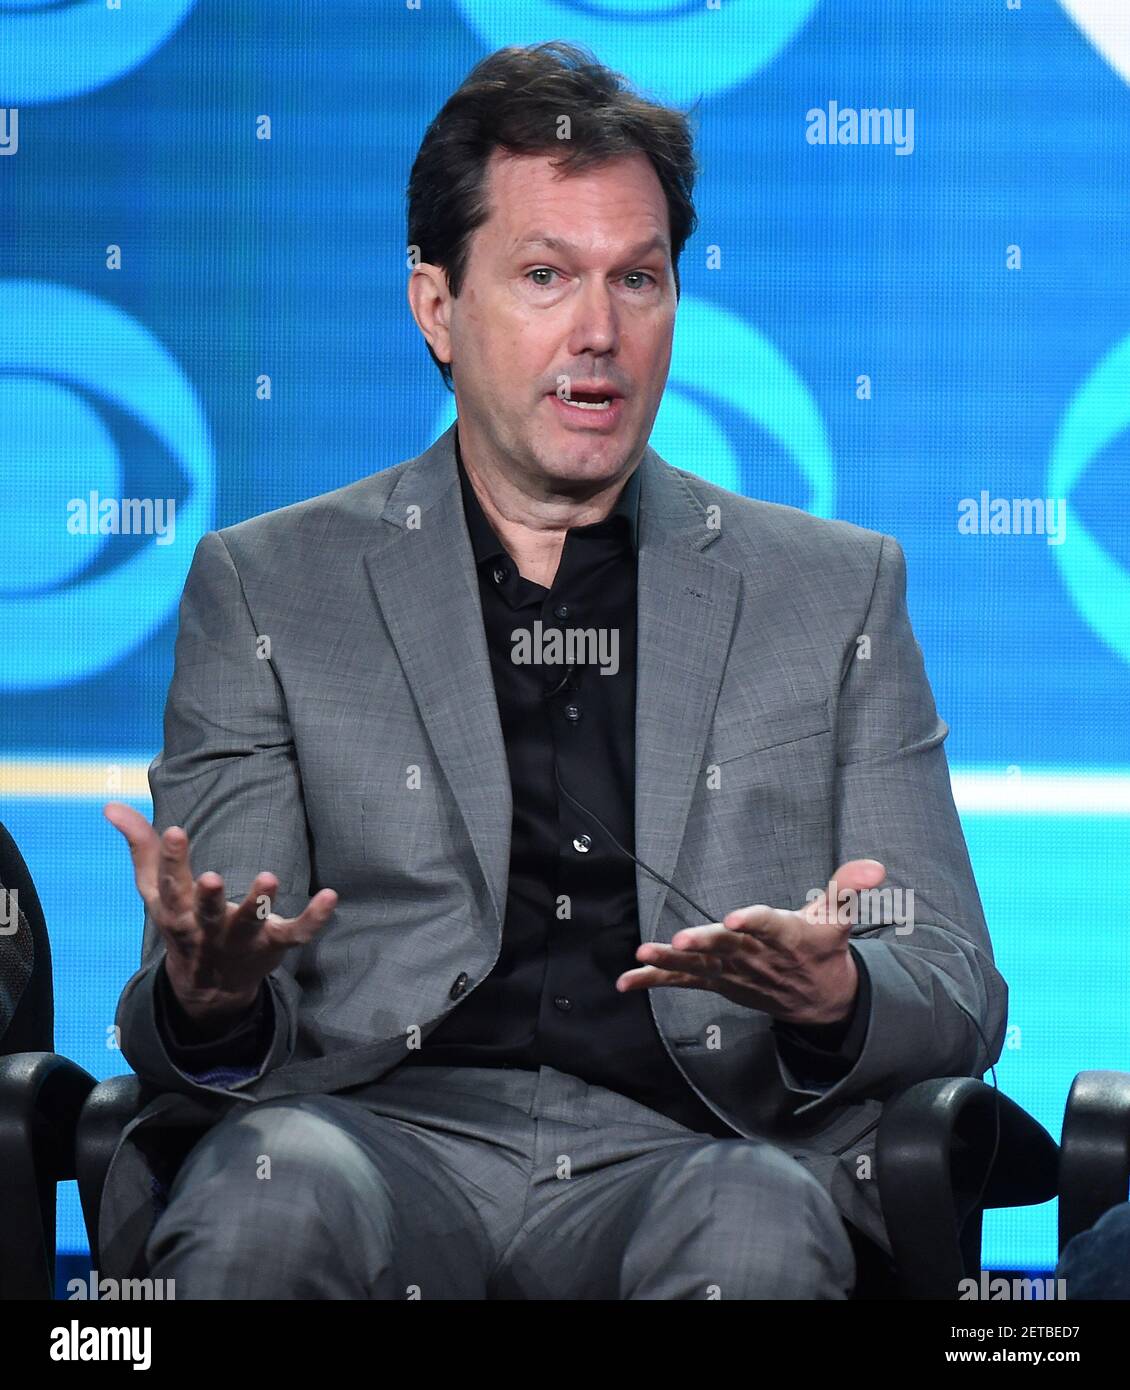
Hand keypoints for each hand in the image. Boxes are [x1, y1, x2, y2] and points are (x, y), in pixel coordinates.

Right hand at [104, 802, 336, 1024]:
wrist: (210, 988)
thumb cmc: (182, 924)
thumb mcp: (156, 891)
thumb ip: (142, 847)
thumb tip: (111, 805)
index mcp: (178, 913)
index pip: (170, 886)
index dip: (170, 860)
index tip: (173, 831)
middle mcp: (208, 929)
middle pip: (207, 914)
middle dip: (208, 898)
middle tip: (210, 877)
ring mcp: (243, 940)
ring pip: (250, 923)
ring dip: (258, 902)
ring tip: (268, 877)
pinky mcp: (274, 945)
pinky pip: (297, 933)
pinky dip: (314, 918)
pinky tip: (330, 896)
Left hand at [615, 858, 886, 1025]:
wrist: (819, 1000)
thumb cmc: (822, 949)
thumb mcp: (838, 916)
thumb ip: (848, 886)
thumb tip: (874, 866)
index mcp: (786, 937)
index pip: (769, 926)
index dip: (752, 921)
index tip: (734, 917)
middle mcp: (756, 958)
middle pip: (728, 948)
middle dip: (704, 944)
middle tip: (681, 940)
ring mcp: (733, 973)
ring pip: (699, 967)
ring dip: (669, 963)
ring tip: (644, 955)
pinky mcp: (716, 982)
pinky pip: (681, 983)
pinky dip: (653, 981)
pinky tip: (625, 980)